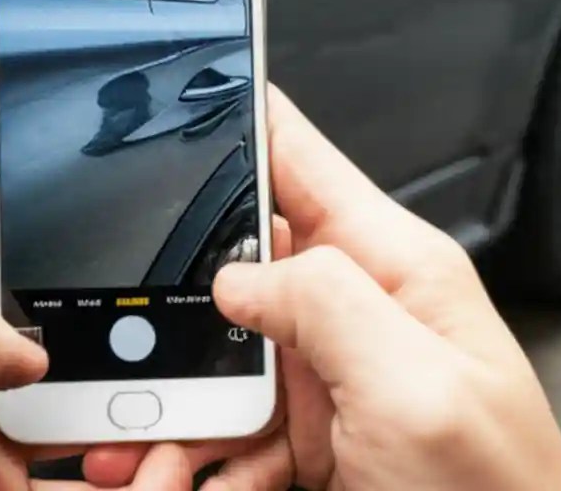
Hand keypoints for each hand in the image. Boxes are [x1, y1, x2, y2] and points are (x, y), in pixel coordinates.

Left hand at [0, 127, 200, 490]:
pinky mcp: (2, 490)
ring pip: (71, 383)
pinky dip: (121, 467)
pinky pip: (82, 463)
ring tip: (161, 402)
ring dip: (120, 394)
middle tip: (146, 295)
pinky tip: (142, 470)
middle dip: (91, 293)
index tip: (39, 113)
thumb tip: (16, 336)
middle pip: (33, 295)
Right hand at [183, 85, 560, 489]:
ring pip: (219, 351)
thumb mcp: (417, 391)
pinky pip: (230, 420)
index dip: (240, 121)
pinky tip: (212, 478)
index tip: (176, 107)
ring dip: (184, 399)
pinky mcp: (309, 428)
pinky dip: (208, 455)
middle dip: (181, 305)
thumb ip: (329, 305)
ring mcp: (329, 370)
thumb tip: (239, 276)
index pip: (302, 160)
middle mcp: (358, 308)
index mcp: (394, 266)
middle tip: (144, 351)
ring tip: (166, 450)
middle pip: (234, 264)